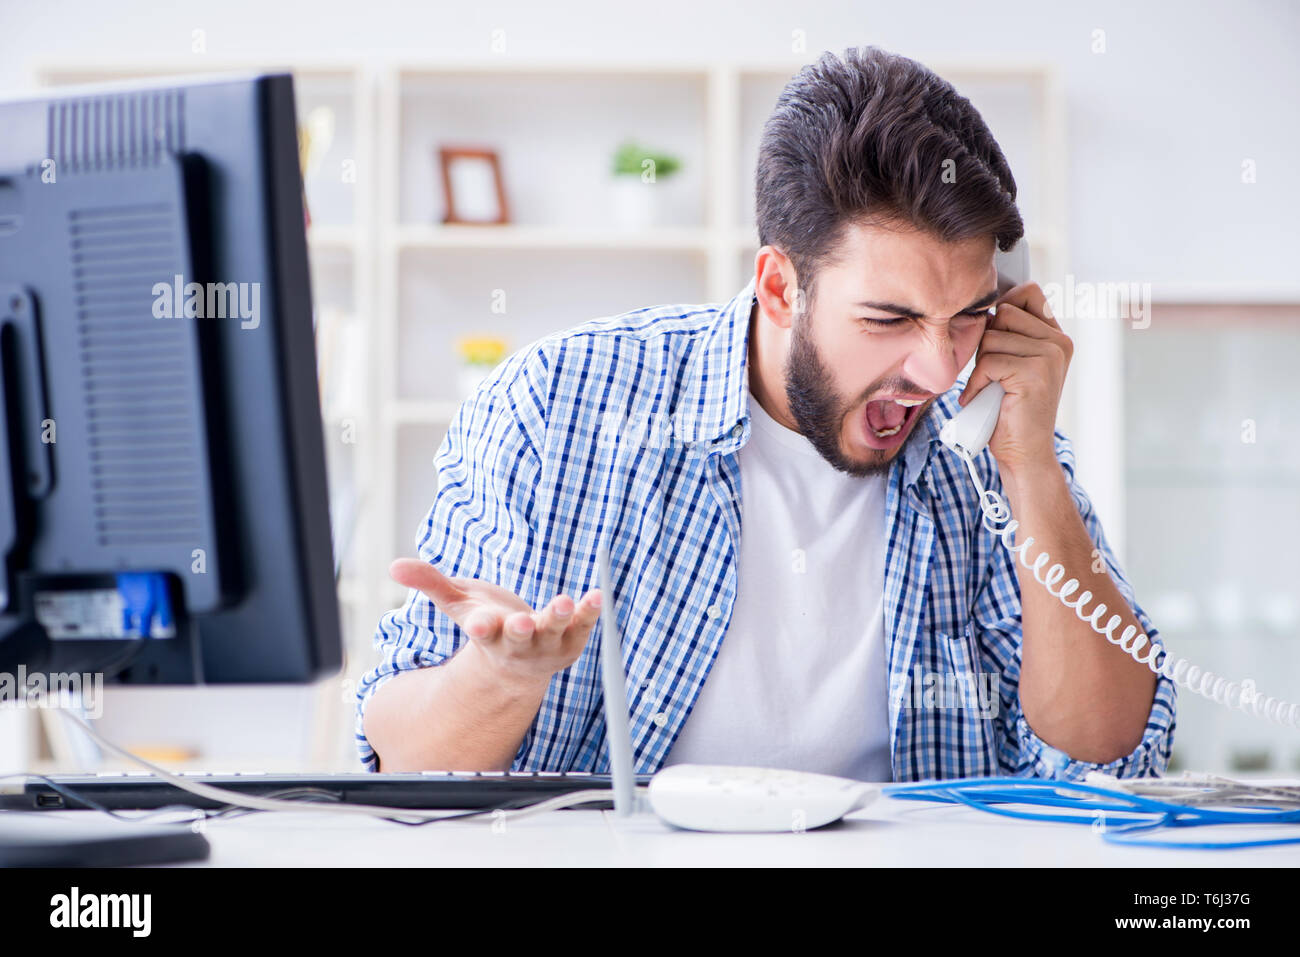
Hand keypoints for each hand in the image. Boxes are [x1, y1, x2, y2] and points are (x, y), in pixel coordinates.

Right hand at [388, 558, 603, 688]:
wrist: (521, 661)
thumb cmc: (487, 625)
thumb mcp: (458, 602)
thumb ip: (430, 582)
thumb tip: (393, 566)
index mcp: (489, 636)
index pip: (482, 633)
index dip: (481, 628)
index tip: (479, 625)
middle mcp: (518, 644)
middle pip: (519, 638)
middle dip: (521, 629)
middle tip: (522, 621)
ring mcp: (547, 644)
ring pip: (554, 631)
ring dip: (560, 617)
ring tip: (565, 601)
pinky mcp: (572, 640)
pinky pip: (584, 625)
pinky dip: (590, 611)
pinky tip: (597, 595)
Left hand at [957, 281, 1071, 472]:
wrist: (1024, 452)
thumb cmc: (1009, 409)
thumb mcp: (1012, 364)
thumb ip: (1009, 335)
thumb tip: (984, 309)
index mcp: (1056, 336)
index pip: (1027, 292)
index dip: (1003, 310)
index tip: (996, 343)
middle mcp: (1058, 342)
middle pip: (1004, 313)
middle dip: (988, 342)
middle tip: (993, 373)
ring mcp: (1050, 356)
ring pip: (993, 337)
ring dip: (981, 365)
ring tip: (992, 388)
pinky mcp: (1035, 373)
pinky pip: (988, 362)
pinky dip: (977, 382)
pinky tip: (983, 398)